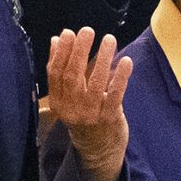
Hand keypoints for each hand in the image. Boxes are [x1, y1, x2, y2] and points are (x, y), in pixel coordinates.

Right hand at [47, 27, 133, 180]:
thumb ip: (63, 68)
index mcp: (58, 101)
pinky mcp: (109, 117)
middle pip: (72, 76)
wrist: (98, 149)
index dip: (61, 52)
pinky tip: (125, 60)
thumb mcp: (69, 95)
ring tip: (109, 39)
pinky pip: (115, 94)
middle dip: (79, 51)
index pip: (55, 74)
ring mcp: (90, 114)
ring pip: (94, 83)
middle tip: (88, 31)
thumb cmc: (84, 114)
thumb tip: (56, 39)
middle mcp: (71, 109)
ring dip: (102, 59)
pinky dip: (120, 77)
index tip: (68, 33)